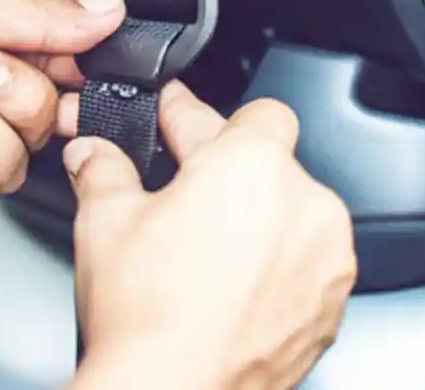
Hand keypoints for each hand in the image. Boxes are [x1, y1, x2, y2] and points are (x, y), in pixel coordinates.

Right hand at [62, 83, 356, 389]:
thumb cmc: (148, 315)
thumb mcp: (105, 220)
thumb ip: (103, 169)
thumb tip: (94, 155)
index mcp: (253, 165)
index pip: (236, 109)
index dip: (192, 112)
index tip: (174, 117)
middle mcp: (305, 204)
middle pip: (270, 162)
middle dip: (225, 172)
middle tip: (178, 191)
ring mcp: (326, 260)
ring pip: (293, 214)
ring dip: (255, 219)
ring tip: (202, 251)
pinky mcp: (330, 307)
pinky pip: (306, 265)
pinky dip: (273, 267)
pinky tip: (227, 288)